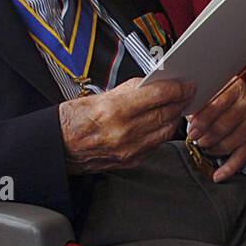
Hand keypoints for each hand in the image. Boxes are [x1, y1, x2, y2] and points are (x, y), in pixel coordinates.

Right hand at [59, 77, 193, 173]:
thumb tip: (153, 84)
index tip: (185, 84)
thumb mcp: (98, 96)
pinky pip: (156, 144)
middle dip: (180, 101)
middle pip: (166, 114)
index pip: (158, 96)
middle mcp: (124, 132)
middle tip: (187, 92)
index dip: (176, 88)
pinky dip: (162, 132)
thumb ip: (129, 92)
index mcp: (115, 111)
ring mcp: (129, 150)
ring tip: (177, 106)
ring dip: (175, 117)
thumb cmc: (73, 120)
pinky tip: (163, 123)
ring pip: (166, 131)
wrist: (58, 147)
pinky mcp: (131, 161)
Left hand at [186, 78, 245, 181]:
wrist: (236, 104)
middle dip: (206, 137)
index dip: (203, 120)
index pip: (218, 104)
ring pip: (231, 142)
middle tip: (196, 141)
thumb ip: (197, 103)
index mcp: (235, 87)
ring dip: (214, 149)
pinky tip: (218, 175)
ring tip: (205, 148)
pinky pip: (242, 156)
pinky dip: (229, 168)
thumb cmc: (216, 100)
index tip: (192, 131)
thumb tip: (183, 112)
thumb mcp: (207, 95)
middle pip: (225, 125)